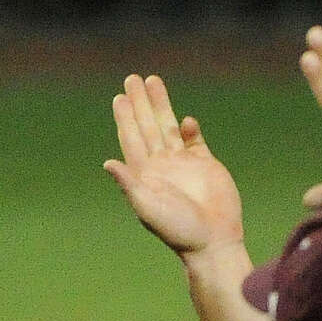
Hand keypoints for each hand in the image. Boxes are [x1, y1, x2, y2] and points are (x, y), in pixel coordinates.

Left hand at [105, 73, 243, 256]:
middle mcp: (162, 167)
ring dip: (161, 105)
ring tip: (153, 81)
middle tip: (131, 78)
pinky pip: (194, 140)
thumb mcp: (148, 208)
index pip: (132, 140)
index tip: (119, 97)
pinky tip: (184, 120)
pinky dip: (188, 129)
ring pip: (168, 128)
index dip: (125, 119)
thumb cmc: (178, 230)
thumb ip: (129, 184)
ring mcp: (183, 165)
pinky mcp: (205, 165)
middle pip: (147, 127)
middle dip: (139, 104)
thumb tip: (108, 163)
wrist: (213, 242)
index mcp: (145, 176)